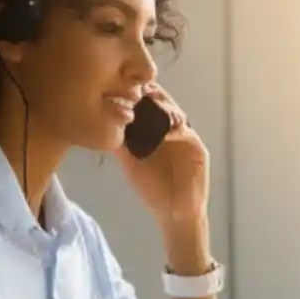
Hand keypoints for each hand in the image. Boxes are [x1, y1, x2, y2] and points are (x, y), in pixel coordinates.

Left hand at [114, 82, 208, 226]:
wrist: (174, 213)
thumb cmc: (153, 189)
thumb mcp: (131, 163)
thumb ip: (120, 145)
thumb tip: (102, 125)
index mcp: (156, 131)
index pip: (148, 107)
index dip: (137, 95)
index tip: (121, 85)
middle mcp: (172, 130)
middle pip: (163, 104)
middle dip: (151, 94)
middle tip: (137, 85)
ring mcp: (186, 138)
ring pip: (175, 114)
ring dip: (163, 106)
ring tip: (149, 100)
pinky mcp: (197, 150)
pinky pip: (186, 134)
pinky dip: (174, 130)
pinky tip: (163, 128)